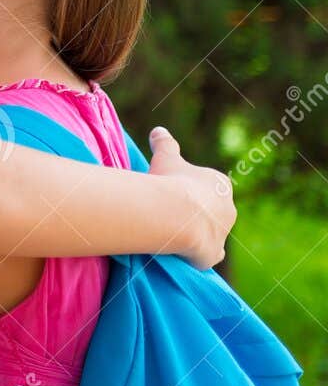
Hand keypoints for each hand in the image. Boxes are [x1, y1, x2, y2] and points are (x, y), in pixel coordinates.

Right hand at [146, 126, 234, 268]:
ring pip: (214, 233)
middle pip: (214, 211)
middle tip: (172, 213)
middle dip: (199, 213)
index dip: (194, 190)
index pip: (211, 187)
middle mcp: (228, 209)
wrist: (175, 213)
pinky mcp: (214, 253)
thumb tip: (158, 130)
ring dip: (200, 234)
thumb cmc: (171, 182)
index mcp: (221, 184)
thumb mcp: (166, 158)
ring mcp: (223, 233)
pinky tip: (188, 256)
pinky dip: (203, 255)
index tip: (176, 192)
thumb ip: (165, 144)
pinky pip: (210, 255)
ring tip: (175, 234)